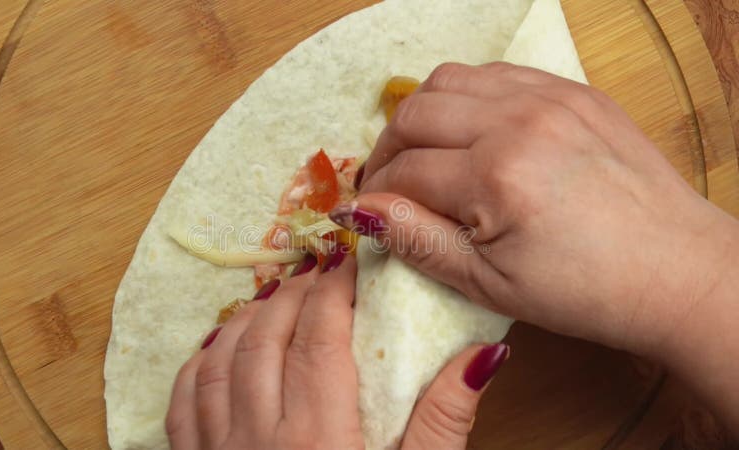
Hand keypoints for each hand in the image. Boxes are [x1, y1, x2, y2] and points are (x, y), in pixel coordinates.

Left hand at [165, 250, 508, 448]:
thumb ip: (442, 422)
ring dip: (247, 319)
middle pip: (266, 338)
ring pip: (220, 360)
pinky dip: (200, 364)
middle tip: (318, 272)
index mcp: (318, 441)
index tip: (349, 261)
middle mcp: (258, 440)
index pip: (320, 339)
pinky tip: (219, 347)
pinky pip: (183, 402)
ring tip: (276, 297)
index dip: (334, 290)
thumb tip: (482, 356)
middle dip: (292, 294)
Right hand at [338, 62, 738, 360]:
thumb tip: (360, 212)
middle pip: (417, 113)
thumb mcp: (489, 282)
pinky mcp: (574, 92)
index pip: (406, 171)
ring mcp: (551, 98)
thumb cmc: (585, 290)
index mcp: (497, 176)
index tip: (366, 212)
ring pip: (451, 80)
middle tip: (387, 183)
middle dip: (388, 149)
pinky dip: (468, 97)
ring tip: (424, 153)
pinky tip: (471, 131)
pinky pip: (498, 74)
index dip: (376, 194)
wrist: (674, 271)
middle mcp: (520, 121)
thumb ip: (417, 240)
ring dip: (423, 114)